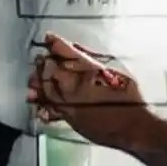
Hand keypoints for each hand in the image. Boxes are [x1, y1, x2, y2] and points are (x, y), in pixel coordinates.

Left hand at [27, 33, 152, 151]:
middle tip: (40, 58)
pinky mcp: (68, 118)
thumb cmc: (129, 98)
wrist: (132, 128)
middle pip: (49, 68)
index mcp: (86, 70)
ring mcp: (68, 103)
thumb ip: (94, 61)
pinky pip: (48, 109)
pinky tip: (35, 100)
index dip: (55, 42)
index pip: (65, 51)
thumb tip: (77, 51)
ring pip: (45, 88)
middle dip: (44, 62)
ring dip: (38, 81)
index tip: (49, 37)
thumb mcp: (116, 72)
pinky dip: (40, 103)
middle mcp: (73, 84)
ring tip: (34, 77)